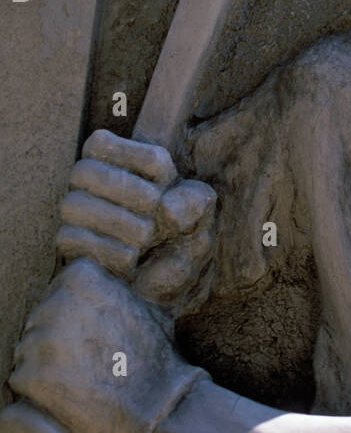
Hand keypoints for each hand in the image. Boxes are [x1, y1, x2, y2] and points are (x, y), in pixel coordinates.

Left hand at [8, 259, 206, 432]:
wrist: (159, 409)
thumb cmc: (155, 359)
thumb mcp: (145, 305)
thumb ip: (112, 288)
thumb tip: (105, 278)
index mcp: (81, 277)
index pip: (59, 289)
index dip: (75, 313)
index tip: (96, 331)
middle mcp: (55, 302)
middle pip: (38, 320)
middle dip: (56, 340)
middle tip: (90, 361)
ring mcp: (40, 340)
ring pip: (27, 350)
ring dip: (45, 366)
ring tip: (82, 380)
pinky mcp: (30, 376)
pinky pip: (22, 379)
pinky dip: (39, 391)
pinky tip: (70, 396)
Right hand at [57, 129, 216, 315]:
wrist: (167, 289)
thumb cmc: (179, 241)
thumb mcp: (200, 216)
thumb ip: (194, 201)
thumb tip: (167, 208)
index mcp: (117, 162)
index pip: (102, 143)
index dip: (138, 157)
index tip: (167, 178)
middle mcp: (89, 184)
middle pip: (83, 171)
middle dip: (126, 190)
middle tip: (154, 210)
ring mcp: (75, 214)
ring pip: (73, 205)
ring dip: (117, 221)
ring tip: (146, 238)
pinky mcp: (69, 245)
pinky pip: (71, 239)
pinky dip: (108, 250)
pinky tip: (131, 260)